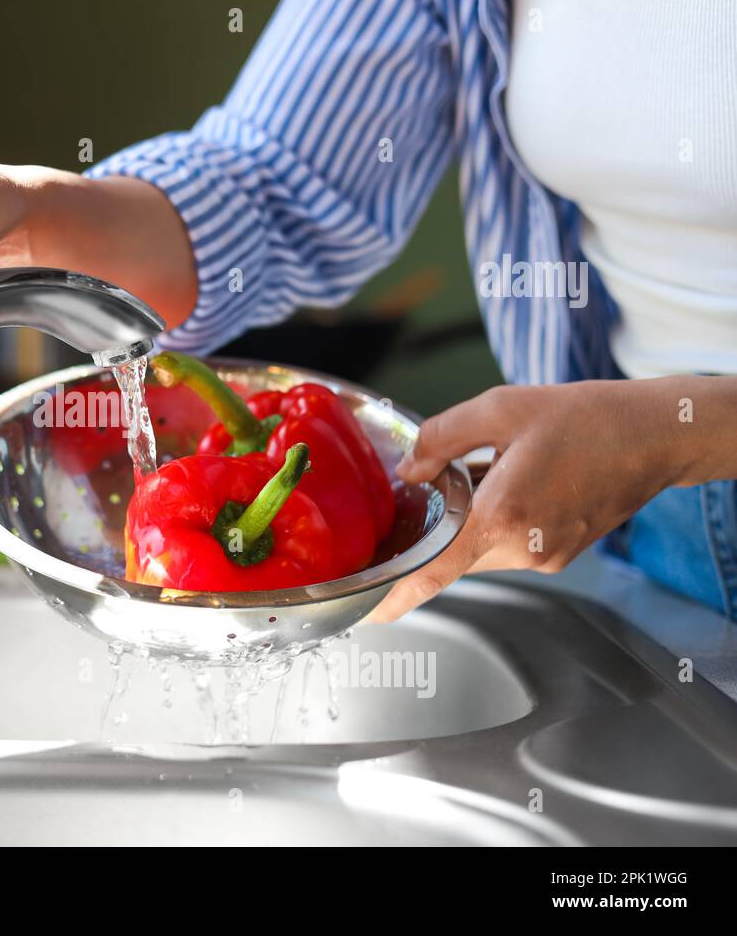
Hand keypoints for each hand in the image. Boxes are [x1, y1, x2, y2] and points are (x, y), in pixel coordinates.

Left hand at [364, 377, 734, 622]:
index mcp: (503, 515)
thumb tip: (408, 471)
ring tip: (498, 470)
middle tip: (444, 480)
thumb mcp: (501, 408)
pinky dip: (499, 522)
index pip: (434, 570)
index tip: (367, 614)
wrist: (655, 435)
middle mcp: (523, 548)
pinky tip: (521, 482)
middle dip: (440, 524)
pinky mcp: (559, 556)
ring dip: (472, 519)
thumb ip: (442, 439)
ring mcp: (545, 558)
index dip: (395, 595)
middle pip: (452, 551)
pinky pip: (508, 546)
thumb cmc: (585, 418)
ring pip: (479, 549)